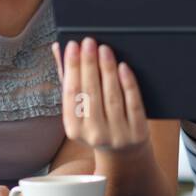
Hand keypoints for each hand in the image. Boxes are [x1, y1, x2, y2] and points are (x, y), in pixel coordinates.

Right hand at [53, 37, 149, 155]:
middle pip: (90, 94)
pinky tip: (123, 67)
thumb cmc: (98, 122)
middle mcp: (94, 135)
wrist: (125, 153)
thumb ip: (68, 78)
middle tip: (89, 41)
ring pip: (111, 97)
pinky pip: (133, 104)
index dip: (72, 68)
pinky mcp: (138, 133)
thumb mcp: (81, 107)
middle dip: (89, 64)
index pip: (71, 93)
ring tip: (105, 49)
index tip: (72, 45)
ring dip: (107, 70)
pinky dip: (128, 84)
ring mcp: (117, 136)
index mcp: (74, 129)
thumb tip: (58, 47)